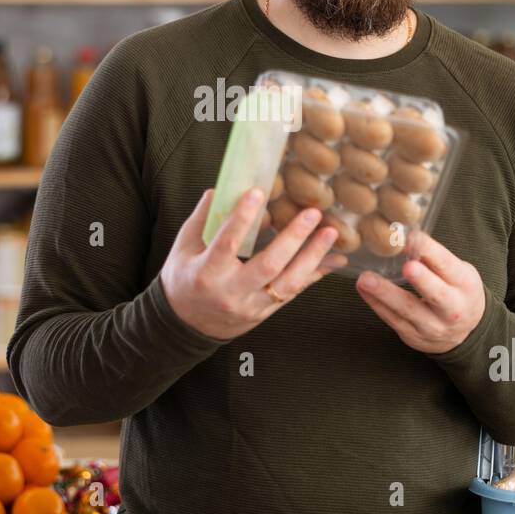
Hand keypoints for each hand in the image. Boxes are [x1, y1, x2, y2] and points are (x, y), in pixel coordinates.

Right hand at [160, 187, 346, 340]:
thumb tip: (222, 188)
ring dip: (313, 257)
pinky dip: (313, 274)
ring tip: (329, 234)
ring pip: (288, 283)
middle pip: (268, 266)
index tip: (257, 193)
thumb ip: (203, 218)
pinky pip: (293, 292)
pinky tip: (331, 258)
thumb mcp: (183, 247)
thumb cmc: (184, 279)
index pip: (227, 244)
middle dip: (294, 238)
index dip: (242, 219)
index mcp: (206, 274)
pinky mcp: (265, 313)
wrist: (187, 325)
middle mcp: (231, 293)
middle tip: (312, 213)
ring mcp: (251, 306)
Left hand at [355, 230, 485, 353]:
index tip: (413, 237)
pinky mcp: (412, 335)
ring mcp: (432, 325)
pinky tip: (363, 289)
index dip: (431, 251)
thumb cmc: (456, 292)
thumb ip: (435, 259)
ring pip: (407, 309)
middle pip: (436, 294)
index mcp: (465, 285)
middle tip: (407, 267)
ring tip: (366, 279)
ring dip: (384, 293)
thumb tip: (406, 236)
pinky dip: (375, 303)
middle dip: (422, 280)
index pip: (448, 265)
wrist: (461, 334)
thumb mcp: (457, 273)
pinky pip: (392, 318)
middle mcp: (452, 308)